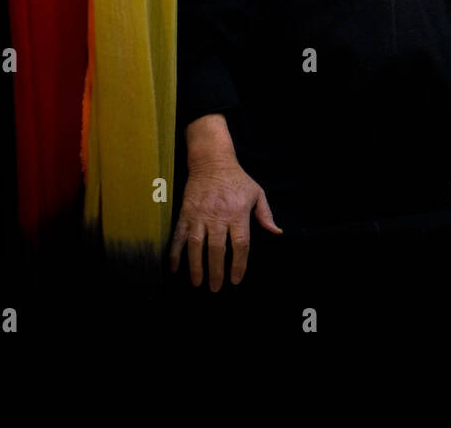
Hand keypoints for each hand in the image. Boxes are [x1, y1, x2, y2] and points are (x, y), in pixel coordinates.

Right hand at [170, 160, 280, 290]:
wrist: (211, 161)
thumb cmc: (237, 179)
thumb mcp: (256, 192)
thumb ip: (265, 214)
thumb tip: (276, 233)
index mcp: (237, 213)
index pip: (240, 245)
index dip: (238, 264)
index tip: (236, 280)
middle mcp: (218, 216)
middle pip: (217, 249)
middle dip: (216, 272)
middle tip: (215, 288)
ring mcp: (199, 215)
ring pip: (196, 245)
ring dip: (196, 266)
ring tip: (197, 283)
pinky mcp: (185, 213)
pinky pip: (179, 236)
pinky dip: (174, 252)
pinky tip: (174, 268)